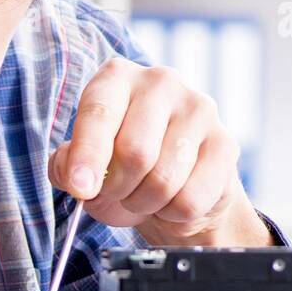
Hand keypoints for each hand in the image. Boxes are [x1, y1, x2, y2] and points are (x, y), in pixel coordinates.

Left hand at [47, 57, 270, 247]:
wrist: (176, 184)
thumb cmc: (121, 168)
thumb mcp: (82, 166)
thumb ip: (65, 167)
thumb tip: (75, 176)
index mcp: (117, 77)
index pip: (99, 114)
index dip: (87, 156)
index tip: (80, 188)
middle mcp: (161, 82)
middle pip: (135, 152)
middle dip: (117, 188)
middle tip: (114, 193)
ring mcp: (199, 109)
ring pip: (164, 180)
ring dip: (144, 203)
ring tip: (142, 195)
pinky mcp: (226, 143)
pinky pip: (191, 198)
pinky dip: (173, 213)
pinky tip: (172, 199)